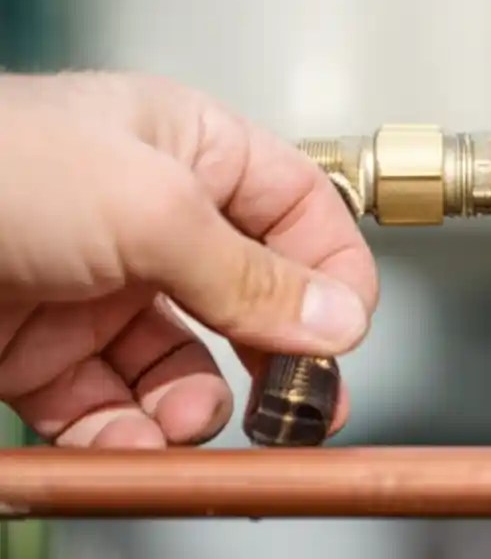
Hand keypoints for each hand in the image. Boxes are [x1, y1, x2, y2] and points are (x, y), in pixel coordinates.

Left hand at [0, 72, 377, 447]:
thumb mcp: (152, 208)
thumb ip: (253, 273)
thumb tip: (337, 317)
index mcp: (190, 151)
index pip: (299, 212)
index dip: (331, 271)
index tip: (345, 331)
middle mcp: (152, 218)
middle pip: (249, 299)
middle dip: (274, 357)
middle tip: (301, 406)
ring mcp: (98, 287)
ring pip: (184, 365)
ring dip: (194, 406)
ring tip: (187, 420)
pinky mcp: (44, 351)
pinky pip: (112, 408)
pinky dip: (127, 436)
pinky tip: (128, 440)